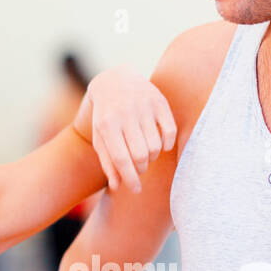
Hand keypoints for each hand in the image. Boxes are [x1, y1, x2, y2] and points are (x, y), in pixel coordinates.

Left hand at [81, 64, 176, 193]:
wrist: (114, 81)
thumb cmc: (105, 117)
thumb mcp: (100, 138)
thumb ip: (107, 162)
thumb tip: (117, 186)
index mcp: (107, 124)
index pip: (122, 159)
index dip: (130, 178)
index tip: (136, 190)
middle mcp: (126, 113)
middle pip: (140, 155)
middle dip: (142, 167)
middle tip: (139, 166)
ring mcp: (144, 106)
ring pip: (155, 146)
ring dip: (152, 156)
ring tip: (145, 153)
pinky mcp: (159, 101)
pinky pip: (170, 131)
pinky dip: (167, 144)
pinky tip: (161, 145)